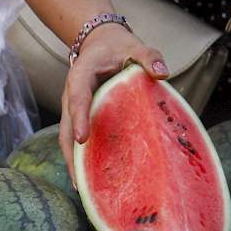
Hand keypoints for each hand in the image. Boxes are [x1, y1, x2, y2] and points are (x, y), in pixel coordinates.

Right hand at [59, 25, 169, 183]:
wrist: (99, 42)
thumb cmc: (118, 46)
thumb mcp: (135, 46)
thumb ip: (149, 57)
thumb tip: (163, 73)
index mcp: (81, 75)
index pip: (78, 98)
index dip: (80, 118)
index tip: (84, 139)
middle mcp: (71, 94)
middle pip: (66, 127)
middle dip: (71, 154)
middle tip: (80, 181)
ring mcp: (72, 108)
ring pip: (67, 138)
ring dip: (73, 162)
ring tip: (84, 188)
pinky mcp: (78, 116)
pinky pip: (75, 139)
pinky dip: (80, 158)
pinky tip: (90, 177)